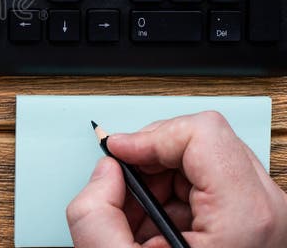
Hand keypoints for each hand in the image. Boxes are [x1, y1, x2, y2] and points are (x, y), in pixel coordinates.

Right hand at [67, 111, 286, 247]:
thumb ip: (95, 213)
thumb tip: (107, 173)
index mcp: (246, 217)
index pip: (201, 133)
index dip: (150, 136)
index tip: (119, 153)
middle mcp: (268, 212)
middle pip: (201, 143)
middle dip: (150, 163)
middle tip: (123, 190)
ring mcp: (267, 217)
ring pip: (204, 161)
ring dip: (159, 183)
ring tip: (139, 223)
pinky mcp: (258, 223)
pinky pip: (210, 185)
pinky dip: (174, 200)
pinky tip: (157, 231)